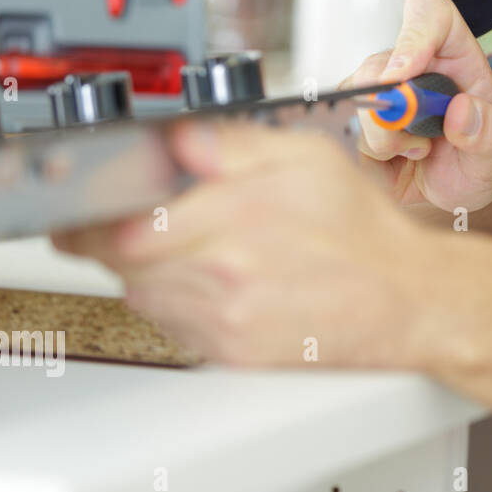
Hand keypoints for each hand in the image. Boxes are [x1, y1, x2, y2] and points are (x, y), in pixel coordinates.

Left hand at [51, 118, 437, 367]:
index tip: (86, 210)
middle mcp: (223, 275)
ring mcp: (224, 320)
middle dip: (119, 241)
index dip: (90, 219)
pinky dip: (180, 305)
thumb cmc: (364, 232)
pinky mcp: (232, 354)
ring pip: (143, 296)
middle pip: (122, 264)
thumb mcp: (308, 157)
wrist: (406, 300)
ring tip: (200, 251)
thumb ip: (234, 143)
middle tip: (143, 224)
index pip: (118, 227)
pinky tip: (220, 284)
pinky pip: (174, 328)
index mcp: (236, 216)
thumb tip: (176, 137)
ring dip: (151, 272)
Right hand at [339, 0, 491, 214]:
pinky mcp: (354, 119)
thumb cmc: (477, 157)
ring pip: (358, 106)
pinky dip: (371, 160)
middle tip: (421, 144)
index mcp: (452, 53)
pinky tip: (395, 164)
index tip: (405, 74)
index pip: (430, 12)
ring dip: (386, 143)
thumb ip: (489, 133)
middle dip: (392, 113)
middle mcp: (409, 64)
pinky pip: (346, 136)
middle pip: (378, 68)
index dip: (414, 35)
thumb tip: (460, 110)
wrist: (454, 191)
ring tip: (419, 153)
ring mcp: (377, 90)